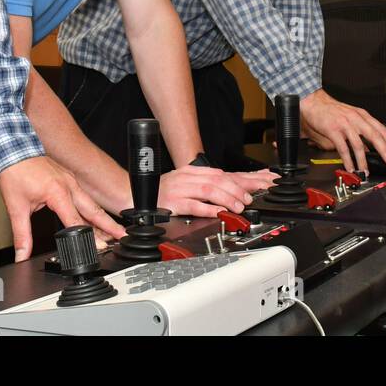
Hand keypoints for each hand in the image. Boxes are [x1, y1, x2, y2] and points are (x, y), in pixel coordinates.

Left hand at [0, 156, 125, 260]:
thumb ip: (22, 235)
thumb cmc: (15, 172)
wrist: (12, 148)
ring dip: (102, 217)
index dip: (89, 236)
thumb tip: (22, 254)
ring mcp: (70, 180)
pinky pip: (83, 196)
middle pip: (93, 210)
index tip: (101, 246)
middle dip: (109, 225)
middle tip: (122, 236)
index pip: (76, 221)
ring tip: (115, 230)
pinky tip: (94, 216)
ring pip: (90, 202)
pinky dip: (91, 208)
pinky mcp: (67, 178)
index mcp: (58, 192)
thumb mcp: (16, 207)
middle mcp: (68, 185)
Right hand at [157, 166, 277, 217]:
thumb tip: (224, 190)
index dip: (236, 181)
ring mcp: (179, 189)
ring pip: (208, 190)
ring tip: (237, 207)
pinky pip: (193, 205)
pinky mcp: (173, 202)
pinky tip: (218, 212)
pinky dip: (208, 208)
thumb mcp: (182, 183)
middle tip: (247, 200)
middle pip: (216, 180)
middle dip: (235, 190)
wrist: (136, 196)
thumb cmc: (160, 192)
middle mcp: (186, 178)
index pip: (218, 173)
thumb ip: (201, 184)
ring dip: (226, 199)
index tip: (250, 189)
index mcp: (190, 172)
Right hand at [299, 89, 385, 171]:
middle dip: (384, 151)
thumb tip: (368, 148)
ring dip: (363, 161)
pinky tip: (350, 167)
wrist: (314, 102)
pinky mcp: (333, 130)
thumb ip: (361, 131)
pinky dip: (348, 160)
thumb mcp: (351, 117)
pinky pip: (343, 148)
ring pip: (358, 145)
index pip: (381, 129)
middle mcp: (356, 119)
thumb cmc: (332, 110)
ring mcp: (345, 124)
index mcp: (362, 115)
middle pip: (374, 136)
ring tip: (365, 172)